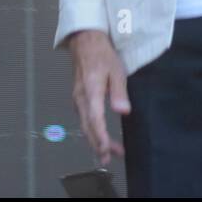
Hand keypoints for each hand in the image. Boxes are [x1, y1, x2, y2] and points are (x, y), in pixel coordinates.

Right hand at [69, 29, 129, 165]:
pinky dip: (92, 130)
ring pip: (85, 125)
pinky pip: (84, 118)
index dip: (101, 137)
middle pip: (88, 127)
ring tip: (109, 152)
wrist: (85, 43)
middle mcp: (81, 98)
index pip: (95, 120)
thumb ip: (119, 92)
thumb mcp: (116, 71)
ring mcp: (78, 99)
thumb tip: (123, 112)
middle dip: (98, 145)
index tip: (107, 150)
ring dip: (96, 139)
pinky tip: (100, 135)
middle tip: (109, 158)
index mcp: (91, 91)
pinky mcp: (79, 98)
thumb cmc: (102, 55)